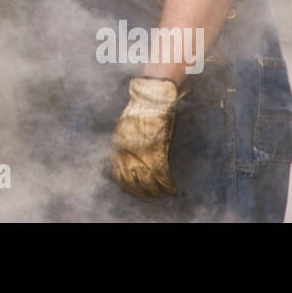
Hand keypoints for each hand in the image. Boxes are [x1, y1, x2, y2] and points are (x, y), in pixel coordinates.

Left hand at [111, 76, 181, 198]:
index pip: (119, 176)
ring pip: (147, 183)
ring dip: (156, 192)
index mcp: (119, 146)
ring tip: (162, 195)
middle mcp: (128, 152)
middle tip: (151, 197)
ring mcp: (143, 152)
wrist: (152, 95)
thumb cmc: (141, 108)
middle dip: (142, 194)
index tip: (135, 192)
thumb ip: (125, 143)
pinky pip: (162, 176)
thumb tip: (126, 159)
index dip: (127, 187)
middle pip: (132, 183)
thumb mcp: (125, 126)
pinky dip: (168, 186)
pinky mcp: (158, 150)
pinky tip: (173, 189)